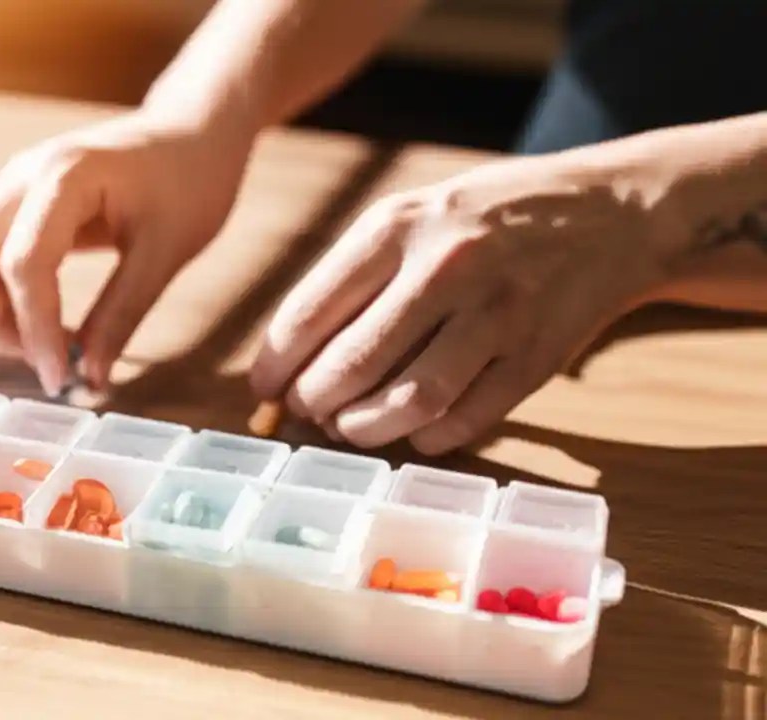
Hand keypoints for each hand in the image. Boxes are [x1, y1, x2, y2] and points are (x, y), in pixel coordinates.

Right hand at [0, 111, 252, 395]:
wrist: (190, 132)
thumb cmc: (190, 181)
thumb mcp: (167, 252)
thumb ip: (122, 315)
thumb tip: (90, 381)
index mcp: (64, 177)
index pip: (22, 264)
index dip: (34, 330)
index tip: (61, 378)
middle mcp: (18, 179)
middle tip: (43, 359)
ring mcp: (6, 190)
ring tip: (40, 344)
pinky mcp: (8, 207)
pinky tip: (36, 323)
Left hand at [250, 154, 675, 454]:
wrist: (613, 213)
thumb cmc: (487, 220)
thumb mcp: (414, 216)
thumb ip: (353, 278)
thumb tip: (290, 360)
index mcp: (398, 226)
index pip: (309, 312)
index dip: (276, 365)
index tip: (266, 388)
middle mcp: (445, 266)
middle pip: (351, 365)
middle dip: (315, 403)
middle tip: (309, 412)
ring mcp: (496, 314)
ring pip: (407, 402)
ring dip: (365, 429)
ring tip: (352, 427)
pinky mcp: (535, 359)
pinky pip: (465, 421)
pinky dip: (428, 438)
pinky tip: (414, 430)